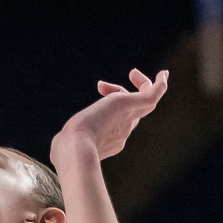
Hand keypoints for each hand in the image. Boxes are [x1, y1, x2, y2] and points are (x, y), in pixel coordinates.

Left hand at [54, 70, 169, 162]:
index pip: (119, 122)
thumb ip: (68, 145)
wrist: (75, 150)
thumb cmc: (68, 150)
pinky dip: (160, 85)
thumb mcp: (67, 145)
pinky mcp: (131, 106)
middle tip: (102, 86)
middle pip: (135, 111)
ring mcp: (129, 119)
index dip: (110, 107)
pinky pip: (154, 95)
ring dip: (143, 85)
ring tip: (133, 72)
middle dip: (125, 95)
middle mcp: (124, 130)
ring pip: (147, 102)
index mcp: (112, 139)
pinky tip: (163, 74)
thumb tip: (58, 148)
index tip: (98, 89)